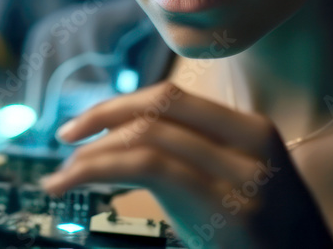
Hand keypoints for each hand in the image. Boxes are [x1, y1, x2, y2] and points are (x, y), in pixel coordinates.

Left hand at [39, 81, 332, 248]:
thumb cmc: (269, 239)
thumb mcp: (241, 185)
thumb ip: (199, 156)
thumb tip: (126, 137)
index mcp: (254, 131)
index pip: (173, 98)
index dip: (121, 103)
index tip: (84, 121)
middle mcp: (251, 145)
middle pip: (158, 109)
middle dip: (102, 117)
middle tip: (65, 137)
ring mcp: (243, 177)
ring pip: (147, 138)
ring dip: (93, 154)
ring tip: (63, 175)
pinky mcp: (229, 210)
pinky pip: (149, 170)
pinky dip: (101, 170)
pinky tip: (75, 182)